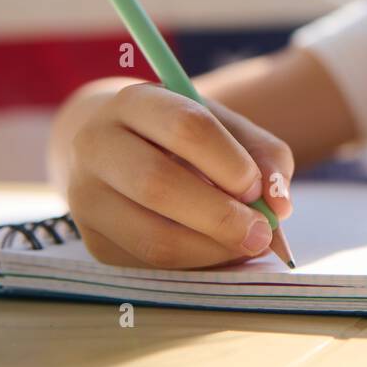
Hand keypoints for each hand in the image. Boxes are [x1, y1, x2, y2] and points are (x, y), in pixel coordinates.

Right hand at [66, 82, 294, 268]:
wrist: (116, 149)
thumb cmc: (181, 137)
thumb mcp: (224, 128)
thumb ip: (263, 156)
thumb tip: (280, 204)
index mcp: (135, 102)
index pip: (186, 126)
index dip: (230, 162)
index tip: (256, 187)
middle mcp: (97, 145)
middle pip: (158, 185)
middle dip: (221, 217)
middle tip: (263, 232)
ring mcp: (85, 196)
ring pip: (152, 237)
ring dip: (212, 249)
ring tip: (246, 245)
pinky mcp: (93, 239)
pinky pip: (149, 264)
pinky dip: (195, 265)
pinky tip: (217, 252)